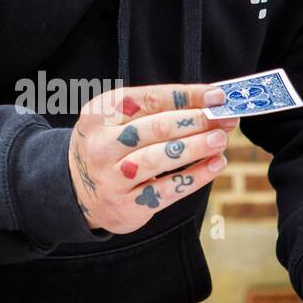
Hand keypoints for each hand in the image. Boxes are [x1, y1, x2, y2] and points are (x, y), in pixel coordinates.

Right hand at [67, 82, 237, 234]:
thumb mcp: (118, 121)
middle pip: (156, 128)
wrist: (76, 192)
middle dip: (196, 121)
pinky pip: (167, 190)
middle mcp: (101, 145)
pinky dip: (195, 177)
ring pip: (160, 159)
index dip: (188, 96)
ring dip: (196, 147)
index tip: (218, 96)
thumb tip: (212, 103)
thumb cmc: (111, 147)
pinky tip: (215, 165)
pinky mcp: (125, 206)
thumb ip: (158, 110)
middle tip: (225, 118)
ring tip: (221, 140)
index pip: (150, 99)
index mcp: (99, 114)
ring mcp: (111, 178)